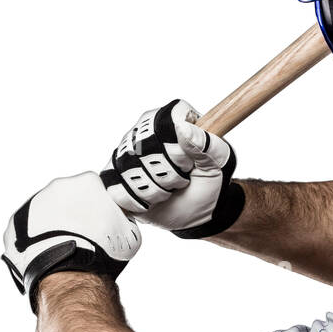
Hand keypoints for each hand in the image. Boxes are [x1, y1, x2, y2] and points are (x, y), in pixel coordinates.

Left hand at [2, 172, 141, 310]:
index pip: (95, 188)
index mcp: (86, 182)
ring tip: (62, 249)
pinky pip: (26, 231)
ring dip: (51, 226)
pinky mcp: (14, 225)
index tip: (101, 222)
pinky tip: (45, 255)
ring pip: (44, 213)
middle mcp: (57, 186)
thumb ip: (121, 216)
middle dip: (73, 213)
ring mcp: (31, 204)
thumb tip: (119, 218)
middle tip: (82, 236)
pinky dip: (34, 241)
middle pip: (67, 197)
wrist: (70, 274)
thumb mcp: (130, 232)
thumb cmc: (102, 252)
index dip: (99, 206)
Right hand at [100, 99, 242, 237]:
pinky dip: (138, 199)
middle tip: (182, 180)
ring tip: (168, 191)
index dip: (178, 149)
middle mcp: (145, 130)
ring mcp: (127, 151)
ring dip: (155, 189)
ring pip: (130, 169)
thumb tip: (183, 128)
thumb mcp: (218, 163)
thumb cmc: (207, 180)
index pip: (168, 121)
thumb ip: (205, 143)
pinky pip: (116, 185)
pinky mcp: (115, 174)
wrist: (196, 212)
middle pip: (146, 147)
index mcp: (172, 119)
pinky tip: (152, 199)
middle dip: (168, 174)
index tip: (190, 163)